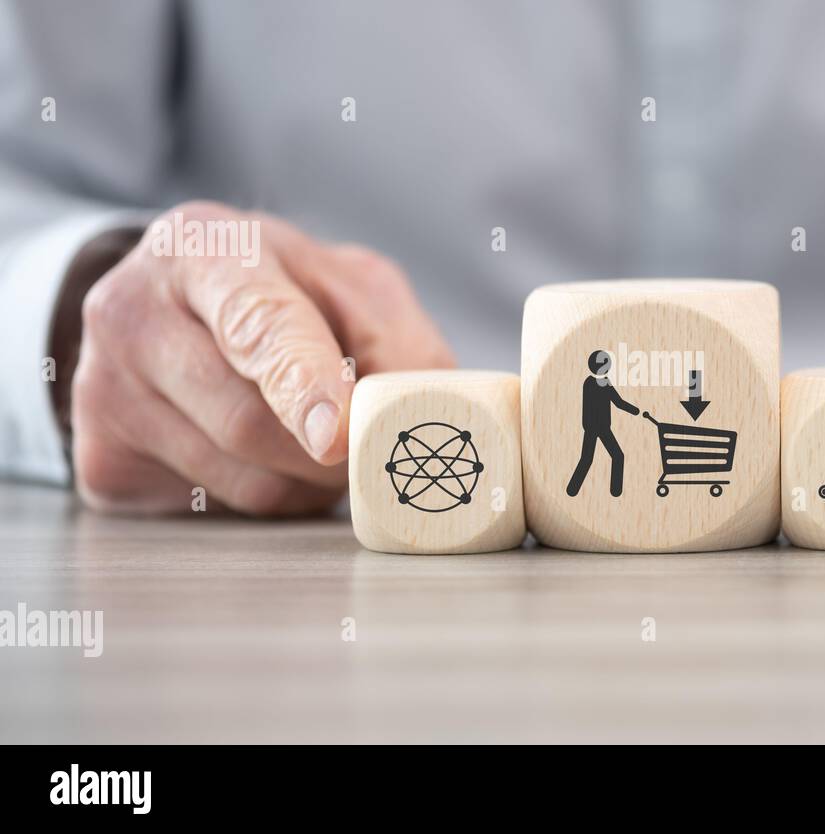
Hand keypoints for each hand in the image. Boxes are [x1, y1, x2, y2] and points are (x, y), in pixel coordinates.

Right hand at [70, 202, 452, 514]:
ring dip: (308, 485)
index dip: (303, 383)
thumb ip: (398, 340)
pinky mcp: (102, 458)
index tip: (337, 433)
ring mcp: (102, 390)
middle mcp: (130, 313)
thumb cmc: (283, 292)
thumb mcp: (352, 287)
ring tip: (315, 440)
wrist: (175, 303)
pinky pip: (214, 512)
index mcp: (203, 250)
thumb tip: (421, 415)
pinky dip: (268, 499)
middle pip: (249, 422)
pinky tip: (264, 455)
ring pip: (241, 481)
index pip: (257, 324)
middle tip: (368, 446)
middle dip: (331, 454)